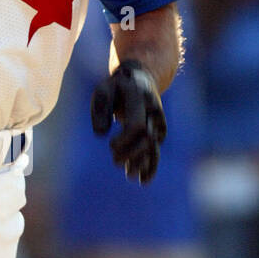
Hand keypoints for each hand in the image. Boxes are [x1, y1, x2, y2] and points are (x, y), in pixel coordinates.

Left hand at [90, 62, 166, 182]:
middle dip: (132, 154)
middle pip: (147, 139)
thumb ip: (101, 109)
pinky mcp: (158, 131)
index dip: (125, 139)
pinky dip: (151, 165)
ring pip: (153, 147)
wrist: (142, 77)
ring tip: (131, 178)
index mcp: (140, 98)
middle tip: (116, 162)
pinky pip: (156, 150)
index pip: (137, 125)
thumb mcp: (104, 90)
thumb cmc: (117, 86)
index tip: (111, 145)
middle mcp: (153, 111)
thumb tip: (100, 134)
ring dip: (142, 163)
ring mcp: (158, 121)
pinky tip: (144, 180)